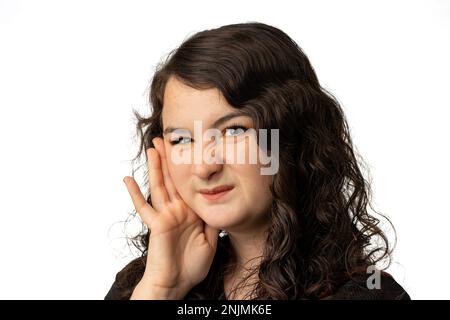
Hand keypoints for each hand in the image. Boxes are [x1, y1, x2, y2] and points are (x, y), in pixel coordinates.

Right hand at [123, 137, 218, 298]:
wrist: (177, 284)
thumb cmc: (192, 266)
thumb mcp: (210, 239)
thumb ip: (210, 220)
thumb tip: (216, 203)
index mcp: (190, 212)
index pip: (189, 184)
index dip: (188, 168)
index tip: (190, 150)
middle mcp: (177, 210)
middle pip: (172, 180)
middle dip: (169, 160)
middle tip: (166, 139)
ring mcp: (165, 216)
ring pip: (159, 186)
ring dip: (155, 167)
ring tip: (152, 148)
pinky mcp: (156, 224)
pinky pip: (143, 207)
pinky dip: (134, 194)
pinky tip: (127, 179)